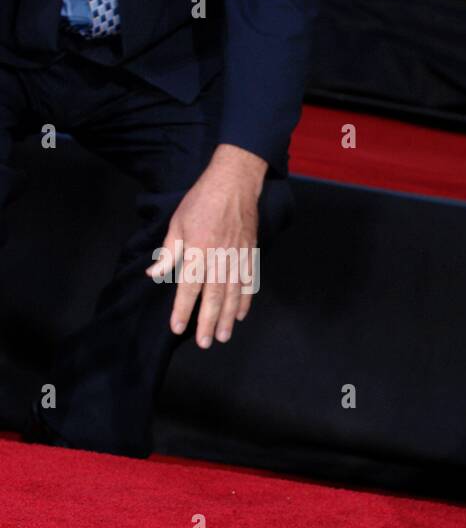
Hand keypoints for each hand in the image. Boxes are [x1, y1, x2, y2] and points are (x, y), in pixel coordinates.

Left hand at [146, 143, 266, 348]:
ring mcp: (237, 258)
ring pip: (233, 295)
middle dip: (208, 322)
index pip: (189, 286)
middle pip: (214, 297)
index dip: (182, 309)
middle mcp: (219, 257)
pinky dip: (245, 301)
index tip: (177, 327)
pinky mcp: (249, 255)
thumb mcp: (177, 223)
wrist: (235, 184)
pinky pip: (248, 283)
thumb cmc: (201, 201)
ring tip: (223, 336)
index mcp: (198, 249)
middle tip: (205, 343)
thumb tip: (154, 273)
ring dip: (228, 318)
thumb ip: (168, 252)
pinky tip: (240, 315)